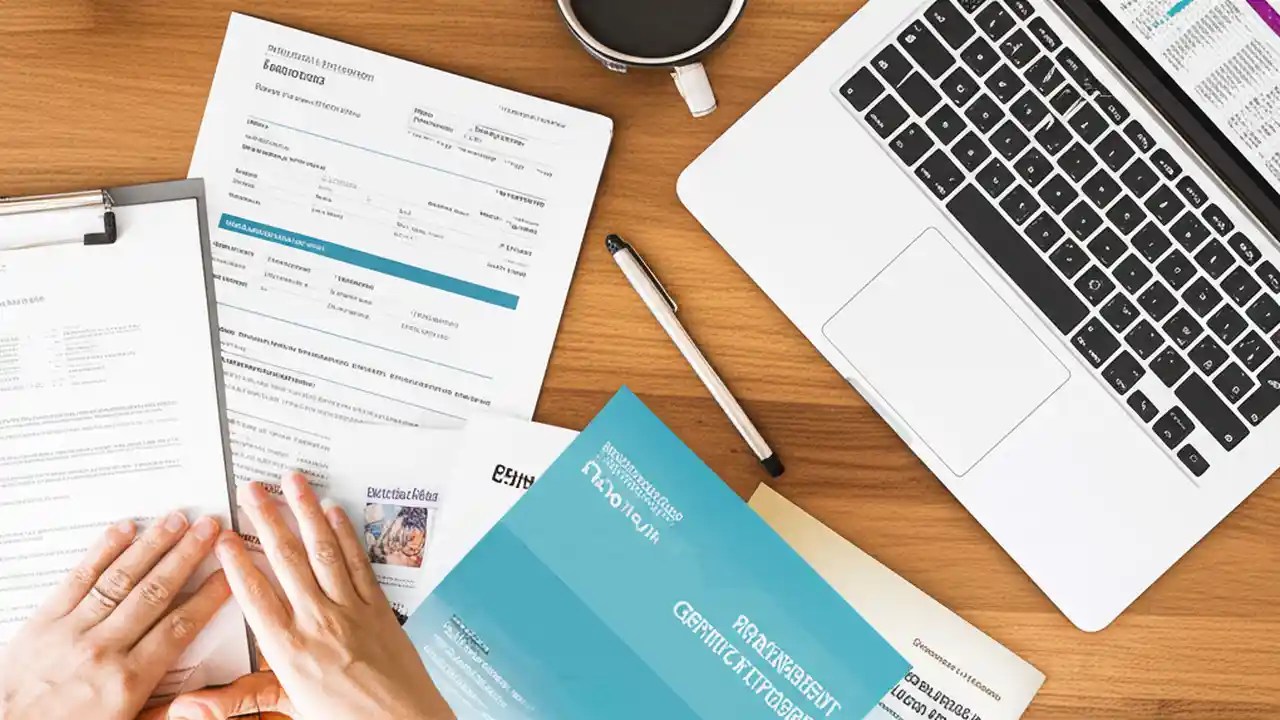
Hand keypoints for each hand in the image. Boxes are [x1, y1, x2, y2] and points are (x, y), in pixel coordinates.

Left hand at [0, 512, 229, 719]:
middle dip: (187, 556)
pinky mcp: (44, 621)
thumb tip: (200, 703)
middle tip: (209, 530)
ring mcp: (72, 631)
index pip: (179, 628)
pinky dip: (102, 551)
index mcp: (127, 682)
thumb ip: (163, 713)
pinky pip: (78, 579)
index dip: (207, 598)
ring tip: (176, 520)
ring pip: (121, 578)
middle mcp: (103, 650)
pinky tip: (123, 530)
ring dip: (153, 545)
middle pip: (155, 592)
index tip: (227, 576)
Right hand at [168, 473, 452, 719]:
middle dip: (267, 519)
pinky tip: (334, 511)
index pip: (254, 595)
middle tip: (252, 488)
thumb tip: (184, 707)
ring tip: (293, 481)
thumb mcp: (286, 707)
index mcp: (289, 649)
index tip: (222, 535)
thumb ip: (236, 698)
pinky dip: (345, 534)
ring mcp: (351, 609)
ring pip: (323, 550)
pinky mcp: (379, 607)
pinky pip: (359, 562)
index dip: (236, 562)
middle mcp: (318, 621)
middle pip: (287, 560)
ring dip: (306, 512)